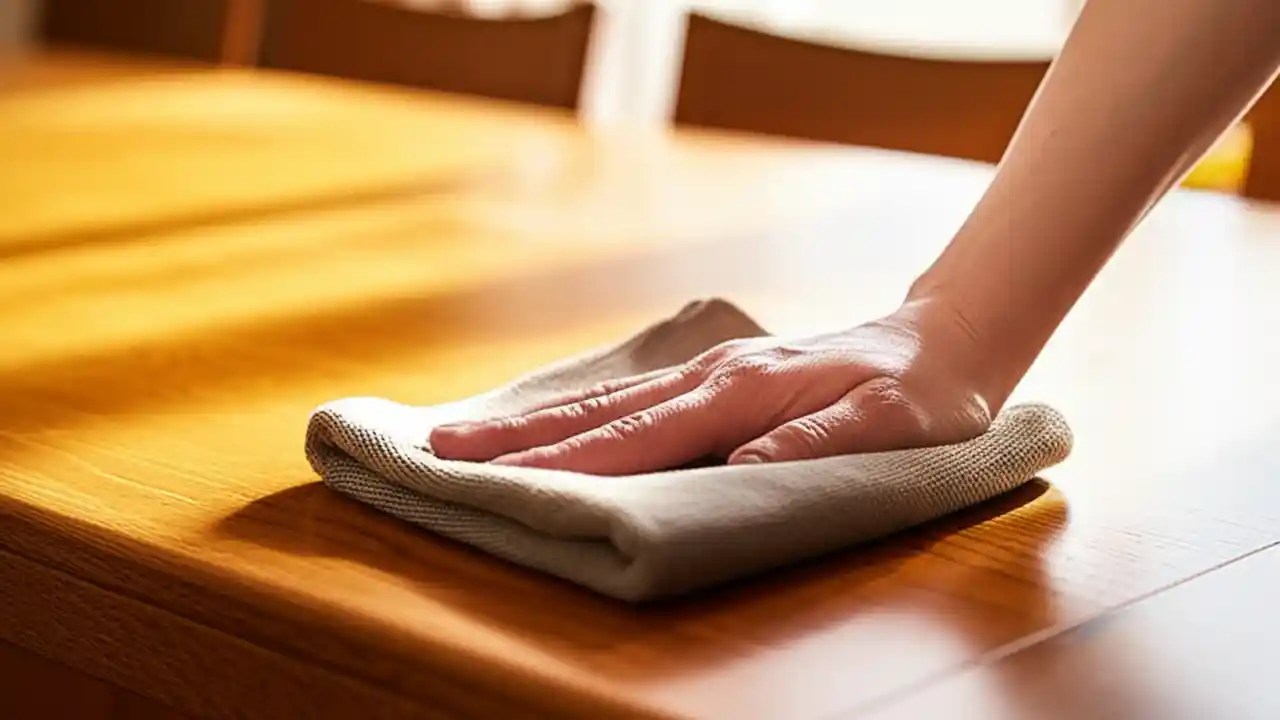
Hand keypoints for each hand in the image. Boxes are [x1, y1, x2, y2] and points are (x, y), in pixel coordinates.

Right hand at [430, 298, 996, 474]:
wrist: (943, 338)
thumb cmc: (922, 392)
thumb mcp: (891, 426)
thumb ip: (816, 444)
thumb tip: (740, 460)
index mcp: (742, 392)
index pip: (639, 435)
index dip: (567, 458)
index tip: (499, 471)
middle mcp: (713, 376)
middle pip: (601, 411)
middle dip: (521, 434)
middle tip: (441, 447)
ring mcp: (712, 372)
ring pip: (610, 400)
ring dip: (539, 420)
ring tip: (469, 435)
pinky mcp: (719, 378)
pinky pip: (636, 399)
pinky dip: (581, 413)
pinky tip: (554, 424)